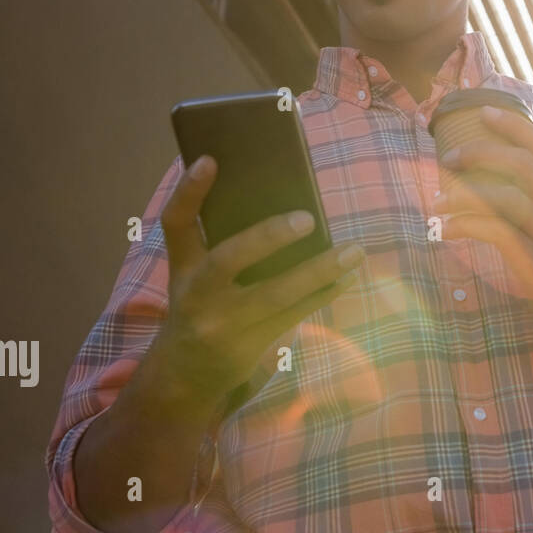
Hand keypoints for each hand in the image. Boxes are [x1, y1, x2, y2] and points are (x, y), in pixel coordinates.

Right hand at [154, 154, 365, 407]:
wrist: (186, 373)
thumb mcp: (197, 272)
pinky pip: (294, 315)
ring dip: (321, 270)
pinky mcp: (249, 344)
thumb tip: (286, 198)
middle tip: (308, 218)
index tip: (209, 159)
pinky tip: (348, 277)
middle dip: (269, 237)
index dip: (189, 191)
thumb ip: (225, 240)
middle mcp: (197, 291)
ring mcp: (223, 322)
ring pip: (277, 293)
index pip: (176, 222)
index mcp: (183, 264)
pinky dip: (324, 293)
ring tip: (355, 251)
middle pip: (230, 258)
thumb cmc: (203, 303)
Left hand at [436, 106, 532, 344]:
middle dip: (483, 153)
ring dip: (467, 194)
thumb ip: (521, 203)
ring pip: (513, 198)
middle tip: (447, 158)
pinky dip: (468, 227)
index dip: (515, 125)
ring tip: (436, 201)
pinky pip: (502, 234)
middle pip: (526, 165)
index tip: (484, 110)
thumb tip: (475, 184)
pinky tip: (445, 231)